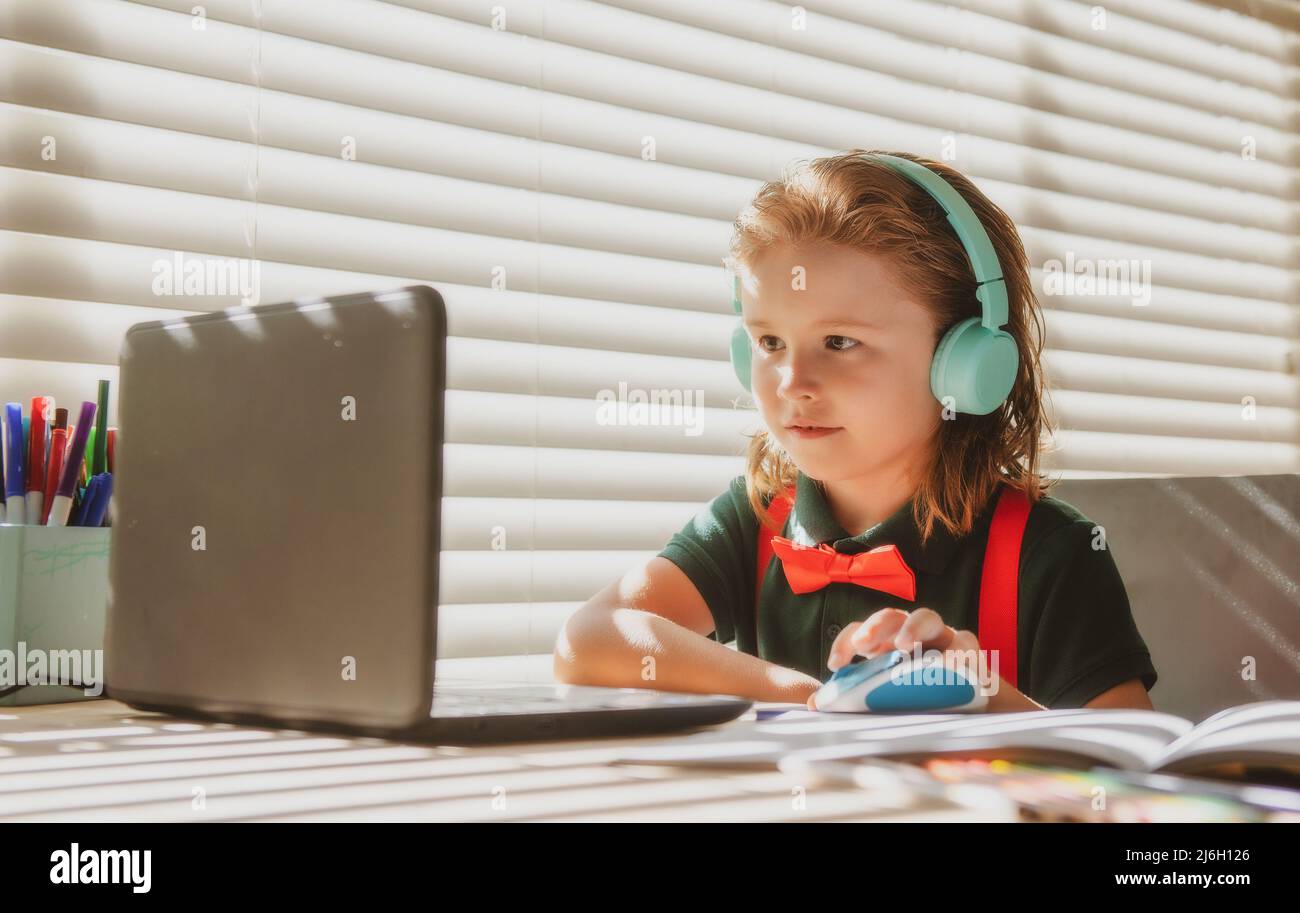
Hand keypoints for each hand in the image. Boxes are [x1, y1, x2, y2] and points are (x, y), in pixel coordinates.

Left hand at [807, 607, 1023, 710]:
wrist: (971, 711)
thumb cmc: (921, 700)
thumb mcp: (886, 701)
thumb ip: (853, 699)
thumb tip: (814, 705)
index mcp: (887, 644)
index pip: (862, 632)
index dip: (846, 642)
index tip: (835, 663)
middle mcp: (912, 635)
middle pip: (891, 615)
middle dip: (876, 626)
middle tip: (866, 645)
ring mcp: (941, 638)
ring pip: (928, 617)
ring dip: (913, 627)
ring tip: (904, 645)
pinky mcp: (970, 650)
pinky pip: (966, 643)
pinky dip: (959, 651)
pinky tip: (951, 664)